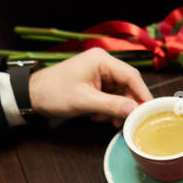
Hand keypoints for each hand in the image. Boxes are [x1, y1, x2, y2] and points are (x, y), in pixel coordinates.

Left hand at [28, 48, 152, 126]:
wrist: (32, 95)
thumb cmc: (54, 93)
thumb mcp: (85, 101)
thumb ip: (112, 105)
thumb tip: (135, 110)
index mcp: (101, 60)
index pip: (131, 76)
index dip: (142, 94)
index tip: (150, 111)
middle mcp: (102, 63)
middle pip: (127, 85)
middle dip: (127, 105)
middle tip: (127, 122)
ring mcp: (99, 73)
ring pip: (120, 93)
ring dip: (117, 109)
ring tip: (108, 121)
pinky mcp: (95, 83)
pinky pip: (110, 97)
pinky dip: (108, 109)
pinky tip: (99, 117)